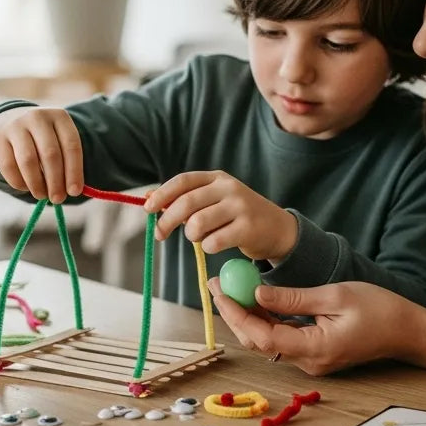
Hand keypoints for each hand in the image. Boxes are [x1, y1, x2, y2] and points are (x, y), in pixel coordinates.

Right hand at [0, 106, 82, 202]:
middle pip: (50, 154)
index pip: (71, 145)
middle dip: (56, 181)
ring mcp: (16, 126)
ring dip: (37, 184)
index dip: (74, 171)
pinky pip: (9, 166)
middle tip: (58, 199)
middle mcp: (37, 117)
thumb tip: (73, 191)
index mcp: (59, 116)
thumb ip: (68, 163)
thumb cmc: (44, 139)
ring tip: (42, 195)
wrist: (13, 121)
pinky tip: (26, 187)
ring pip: (28, 161)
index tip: (74, 192)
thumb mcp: (60, 142)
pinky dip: (19, 183)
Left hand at [145, 171, 295, 259]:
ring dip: (191, 235)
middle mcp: (229, 188)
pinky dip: (207, 246)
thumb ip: (186, 201)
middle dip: (166, 221)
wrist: (277, 229)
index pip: (183, 181)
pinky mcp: (248, 228)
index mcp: (217, 178)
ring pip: (197, 223)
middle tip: (159, 234)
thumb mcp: (215, 202)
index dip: (162, 194)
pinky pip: (213, 241)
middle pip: (186, 203)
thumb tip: (148, 199)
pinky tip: (215, 245)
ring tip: (199, 237)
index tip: (147, 209)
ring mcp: (240, 207)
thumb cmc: (238, 217)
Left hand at [208, 279, 425, 375]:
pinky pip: (281, 338)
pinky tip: (253, 298)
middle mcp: (309, 361)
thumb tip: (256, 294)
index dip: (236, 314)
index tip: (220, 290)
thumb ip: (294, 298)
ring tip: (229, 286)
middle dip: (234, 313)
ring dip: (246, 315)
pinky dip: (264, 319)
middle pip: (258, 341)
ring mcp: (311, 360)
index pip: (262, 336)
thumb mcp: (335, 295)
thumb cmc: (380, 309)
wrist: (408, 331)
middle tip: (217, 283)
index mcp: (315, 348)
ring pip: (267, 340)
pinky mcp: (315, 353)